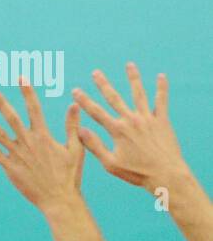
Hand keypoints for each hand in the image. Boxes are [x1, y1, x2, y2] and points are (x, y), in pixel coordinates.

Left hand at [0, 81, 83, 210]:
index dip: (27, 92)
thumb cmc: (69, 174)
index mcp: (44, 136)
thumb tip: (74, 104)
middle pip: (11, 117)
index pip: (34, 108)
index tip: (21, 77)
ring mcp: (17, 155)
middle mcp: (28, 143)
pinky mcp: (10, 168)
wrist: (59, 199)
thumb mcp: (76, 148)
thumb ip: (72, 126)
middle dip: (0, 101)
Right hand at [72, 64, 186, 191]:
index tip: (75, 91)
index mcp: (117, 131)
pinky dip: (161, 88)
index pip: (96, 112)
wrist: (166, 174)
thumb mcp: (110, 163)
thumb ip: (94, 145)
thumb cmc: (137, 172)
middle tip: (96, 72)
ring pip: (139, 94)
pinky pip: (161, 101)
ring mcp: (148, 119)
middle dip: (103, 84)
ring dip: (133, 79)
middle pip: (114, 98)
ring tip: (129, 65)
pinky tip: (161, 76)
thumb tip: (80, 130)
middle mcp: (131, 121)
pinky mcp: (162, 121)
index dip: (84, 101)